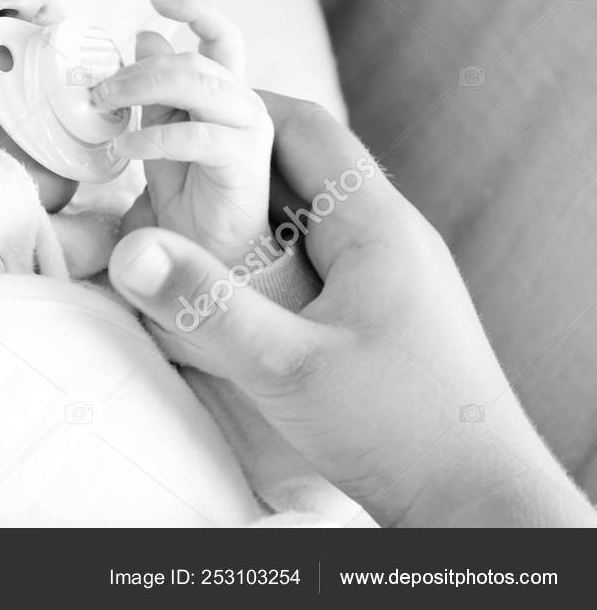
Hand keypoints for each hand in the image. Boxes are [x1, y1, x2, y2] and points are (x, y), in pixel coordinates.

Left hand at [95, 0, 270, 266]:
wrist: (199, 250)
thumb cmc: (182, 190)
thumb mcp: (158, 127)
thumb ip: (152, 87)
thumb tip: (143, 34)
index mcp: (222, 90)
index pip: (220, 34)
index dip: (193, 8)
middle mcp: (242, 103)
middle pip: (193, 60)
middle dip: (138, 67)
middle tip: (96, 89)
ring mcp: (248, 130)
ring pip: (197, 84)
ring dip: (141, 88)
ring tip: (104, 107)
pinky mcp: (244, 161)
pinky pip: (195, 135)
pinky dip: (152, 137)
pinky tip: (123, 149)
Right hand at [107, 91, 595, 527]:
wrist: (481, 506)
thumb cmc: (403, 434)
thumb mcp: (287, 367)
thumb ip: (205, 304)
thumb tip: (129, 247)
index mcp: (377, 227)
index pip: (305, 126)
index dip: (237, 103)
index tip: (171, 106)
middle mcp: (390, 240)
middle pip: (302, 167)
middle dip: (229, 159)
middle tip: (158, 163)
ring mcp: (391, 278)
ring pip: (306, 217)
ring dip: (246, 211)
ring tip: (177, 220)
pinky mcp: (382, 317)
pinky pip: (314, 259)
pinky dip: (265, 255)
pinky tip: (227, 284)